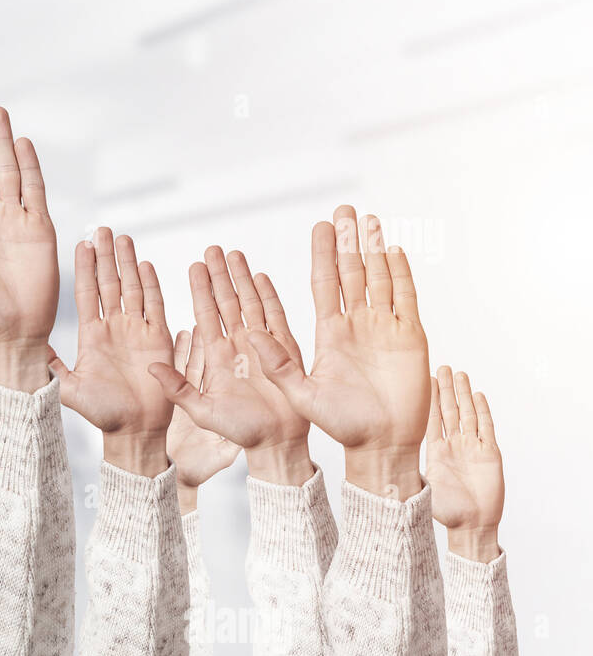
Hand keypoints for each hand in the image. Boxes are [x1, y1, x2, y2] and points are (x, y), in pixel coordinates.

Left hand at [49, 227, 172, 476]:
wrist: (134, 431)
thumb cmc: (102, 414)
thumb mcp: (70, 389)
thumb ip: (52, 367)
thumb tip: (29, 346)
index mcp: (91, 335)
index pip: (87, 294)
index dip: (85, 268)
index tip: (81, 243)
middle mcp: (113, 328)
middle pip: (109, 283)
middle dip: (106, 256)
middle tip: (102, 228)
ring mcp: (137, 331)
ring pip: (132, 289)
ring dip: (128, 263)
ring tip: (123, 237)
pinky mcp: (159, 340)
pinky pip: (155, 307)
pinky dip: (152, 285)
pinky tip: (146, 264)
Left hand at [148, 247, 311, 485]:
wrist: (275, 445)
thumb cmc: (238, 433)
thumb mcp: (200, 412)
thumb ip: (177, 389)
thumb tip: (151, 368)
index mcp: (215, 358)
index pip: (205, 316)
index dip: (199, 290)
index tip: (194, 265)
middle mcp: (236, 347)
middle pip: (226, 303)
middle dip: (219, 275)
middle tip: (212, 248)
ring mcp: (262, 347)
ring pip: (249, 304)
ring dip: (241, 279)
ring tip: (234, 253)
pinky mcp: (285, 352)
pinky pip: (277, 319)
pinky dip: (270, 298)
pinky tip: (261, 277)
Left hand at [248, 208, 429, 498]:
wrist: (378, 446)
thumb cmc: (338, 426)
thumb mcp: (297, 394)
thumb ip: (275, 364)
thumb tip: (246, 334)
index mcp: (328, 334)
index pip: (325, 284)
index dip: (323, 255)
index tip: (320, 227)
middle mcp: (356, 326)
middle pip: (353, 273)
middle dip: (348, 242)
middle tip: (344, 209)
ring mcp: (384, 329)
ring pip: (380, 279)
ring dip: (375, 250)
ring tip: (369, 220)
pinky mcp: (409, 338)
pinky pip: (405, 299)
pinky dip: (403, 275)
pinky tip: (396, 251)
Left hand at [425, 367, 502, 561]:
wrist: (471, 525)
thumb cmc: (445, 512)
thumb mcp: (421, 487)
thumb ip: (406, 472)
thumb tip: (377, 463)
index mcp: (434, 451)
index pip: (430, 418)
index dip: (428, 399)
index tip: (423, 379)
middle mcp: (452, 445)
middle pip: (449, 410)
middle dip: (446, 389)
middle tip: (442, 366)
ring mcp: (471, 448)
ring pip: (468, 414)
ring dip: (463, 394)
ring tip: (459, 373)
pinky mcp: (489, 454)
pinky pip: (486, 428)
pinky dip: (483, 411)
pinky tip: (478, 395)